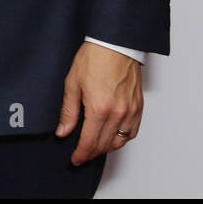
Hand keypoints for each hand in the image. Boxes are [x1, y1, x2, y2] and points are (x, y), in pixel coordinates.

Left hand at [55, 41, 142, 164]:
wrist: (115, 44)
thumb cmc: (94, 59)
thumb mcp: (72, 84)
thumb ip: (68, 112)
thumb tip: (63, 131)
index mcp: (99, 108)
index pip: (90, 142)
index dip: (81, 153)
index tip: (75, 158)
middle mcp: (118, 113)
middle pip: (105, 144)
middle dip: (92, 153)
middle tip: (82, 155)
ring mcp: (131, 111)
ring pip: (120, 141)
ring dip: (107, 148)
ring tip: (95, 147)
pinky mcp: (139, 107)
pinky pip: (132, 131)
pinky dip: (122, 138)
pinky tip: (113, 137)